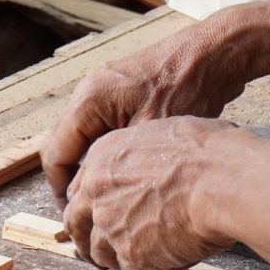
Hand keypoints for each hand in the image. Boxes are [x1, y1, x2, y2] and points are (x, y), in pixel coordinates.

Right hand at [41, 11, 255, 208]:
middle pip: (63, 146)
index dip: (60, 190)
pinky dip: (103, 152)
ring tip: (105, 196)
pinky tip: (123, 173)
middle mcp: (87, 93)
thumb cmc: (187, 89)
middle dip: (72, 181)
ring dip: (88, 167)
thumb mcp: (152, 136)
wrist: (214, 55)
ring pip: (81, 139)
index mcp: (87, 102)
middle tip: (87, 212)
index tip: (75, 214)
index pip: (54, 155)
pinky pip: (99, 128)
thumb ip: (119, 164)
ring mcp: (102, 90)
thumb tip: (101, 196)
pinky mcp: (120, 93)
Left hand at [63, 116, 236, 269]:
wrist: (222, 182)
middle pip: (77, 224)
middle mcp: (98, 193)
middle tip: (95, 249)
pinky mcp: (131, 256)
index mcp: (103, 159)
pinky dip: (145, 266)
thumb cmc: (207, 154)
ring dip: (112, 257)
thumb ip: (143, 156)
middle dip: (85, 239)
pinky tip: (162, 259)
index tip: (96, 215)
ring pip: (99, 252)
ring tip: (132, 259)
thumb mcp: (164, 134)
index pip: (81, 190)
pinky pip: (131, 269)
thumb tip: (151, 166)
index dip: (89, 206)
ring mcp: (111, 227)